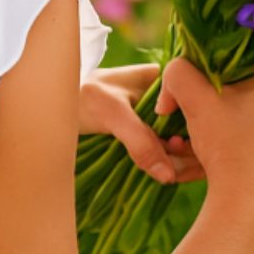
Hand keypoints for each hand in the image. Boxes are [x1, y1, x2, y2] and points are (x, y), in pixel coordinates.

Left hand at [79, 64, 201, 184]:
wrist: (50, 107)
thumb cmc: (81, 97)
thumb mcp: (114, 115)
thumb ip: (140, 142)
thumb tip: (168, 175)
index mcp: (164, 78)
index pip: (196, 100)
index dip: (202, 125)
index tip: (203, 148)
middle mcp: (163, 96)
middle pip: (189, 123)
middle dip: (190, 145)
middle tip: (189, 168)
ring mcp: (153, 116)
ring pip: (176, 138)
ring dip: (177, 157)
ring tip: (178, 175)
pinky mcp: (142, 133)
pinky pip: (161, 148)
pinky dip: (165, 161)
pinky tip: (168, 174)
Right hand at [155, 59, 253, 221]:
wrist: (247, 204)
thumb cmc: (228, 144)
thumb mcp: (195, 99)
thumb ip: (178, 72)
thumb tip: (174, 73)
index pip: (246, 53)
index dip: (212, 63)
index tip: (191, 79)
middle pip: (248, 81)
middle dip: (214, 92)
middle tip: (189, 106)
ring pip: (252, 107)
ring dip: (222, 115)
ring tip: (196, 129)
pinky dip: (236, 134)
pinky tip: (215, 146)